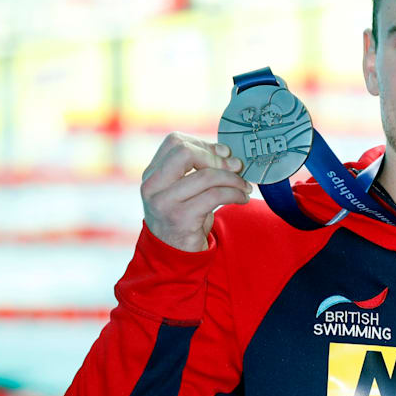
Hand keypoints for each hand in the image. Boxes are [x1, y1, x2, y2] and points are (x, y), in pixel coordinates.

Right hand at [141, 132, 252, 251]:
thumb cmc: (185, 215)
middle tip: (237, 168)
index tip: (224, 154)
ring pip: (205, 175)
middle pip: (185, 152)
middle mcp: (152, 186)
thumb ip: (198, 168)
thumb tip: (229, 155)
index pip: (174, 142)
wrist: (176, 254)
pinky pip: (215, 195)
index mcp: (152, 174)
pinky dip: (235, 193)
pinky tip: (242, 198)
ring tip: (244, 186)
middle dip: (217, 158)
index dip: (204, 144)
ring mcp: (163, 203)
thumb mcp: (184, 189)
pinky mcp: (181, 218)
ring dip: (233, 179)